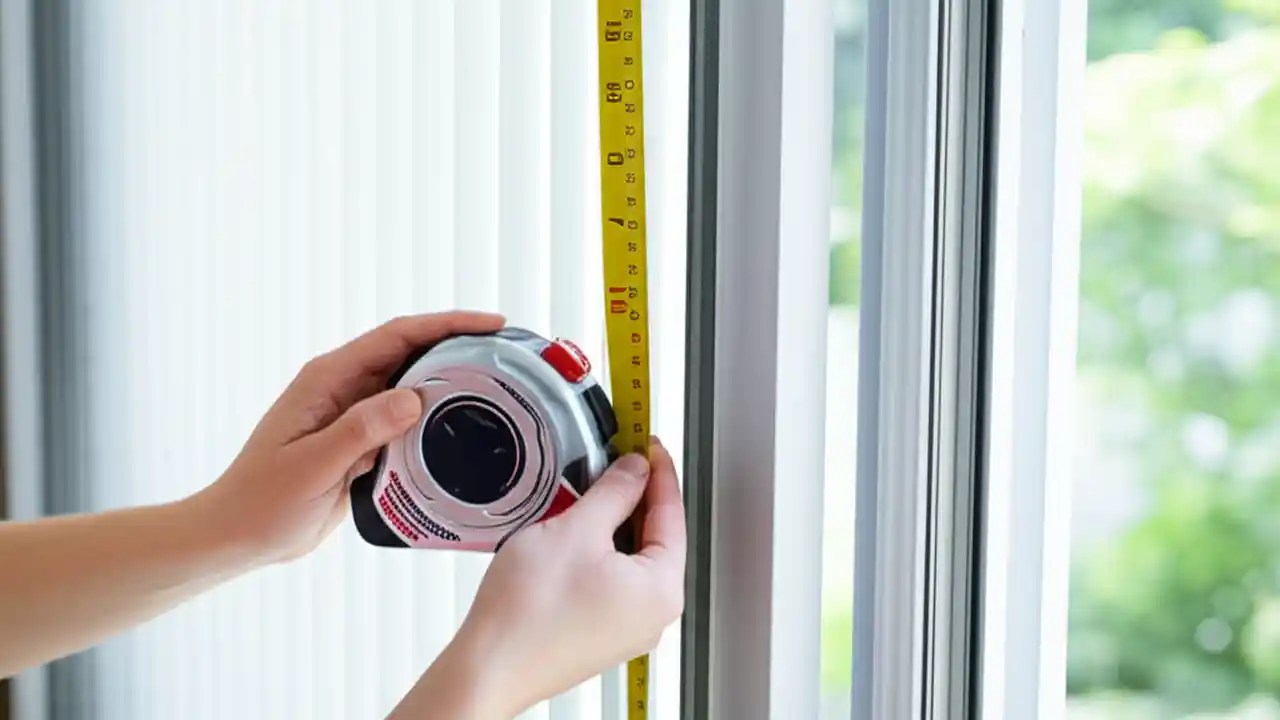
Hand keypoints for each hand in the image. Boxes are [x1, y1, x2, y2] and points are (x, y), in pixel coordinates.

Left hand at [189, 311, 504, 565]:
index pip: (396, 336)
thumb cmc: (262, 502)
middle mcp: (343, 388)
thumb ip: (360, 430)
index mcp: (327, 379)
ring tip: (499, 384)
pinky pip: (408, 421)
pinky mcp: (363, 441)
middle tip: (507, 352)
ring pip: (413, 386)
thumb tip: (413, 398)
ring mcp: (354, 414)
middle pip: (411, 352)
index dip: (446, 324)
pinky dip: (437, 419)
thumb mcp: (311, 466)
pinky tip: (465, 429)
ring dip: (452, 382)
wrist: (237, 536)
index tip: (491, 324)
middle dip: (459, 344)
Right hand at [392, 438, 686, 718]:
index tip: (645, 443)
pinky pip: (610, 580)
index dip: (658, 470)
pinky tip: (574, 534)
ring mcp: (627, 628)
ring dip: (612, 523)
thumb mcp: (576, 529)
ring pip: (630, 558)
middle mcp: (652, 615)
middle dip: (634, 496)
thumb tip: (635, 470)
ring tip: (587, 495)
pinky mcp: (600, 634)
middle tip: (617, 460)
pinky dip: (597, 551)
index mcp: (661, 589)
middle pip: (655, 536)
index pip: (672, 513)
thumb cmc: (528, 615)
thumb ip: (614, 492)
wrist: (489, 667)